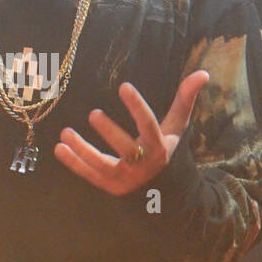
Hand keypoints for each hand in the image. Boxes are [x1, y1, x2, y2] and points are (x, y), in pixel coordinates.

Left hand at [54, 70, 208, 196]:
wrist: (162, 188)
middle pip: (127, 150)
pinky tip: (59, 148)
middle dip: (110, 132)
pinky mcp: (109, 187)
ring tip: (65, 133)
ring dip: (83, 150)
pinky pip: (89, 175)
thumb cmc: (165, 147)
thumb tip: (203, 72)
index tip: (124, 86)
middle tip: (93, 113)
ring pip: (103, 166)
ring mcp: (125, 179)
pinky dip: (73, 163)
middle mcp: (143, 165)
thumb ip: (185, 100)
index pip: (149, 125)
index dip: (138, 107)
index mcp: (160, 147)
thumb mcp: (176, 126)